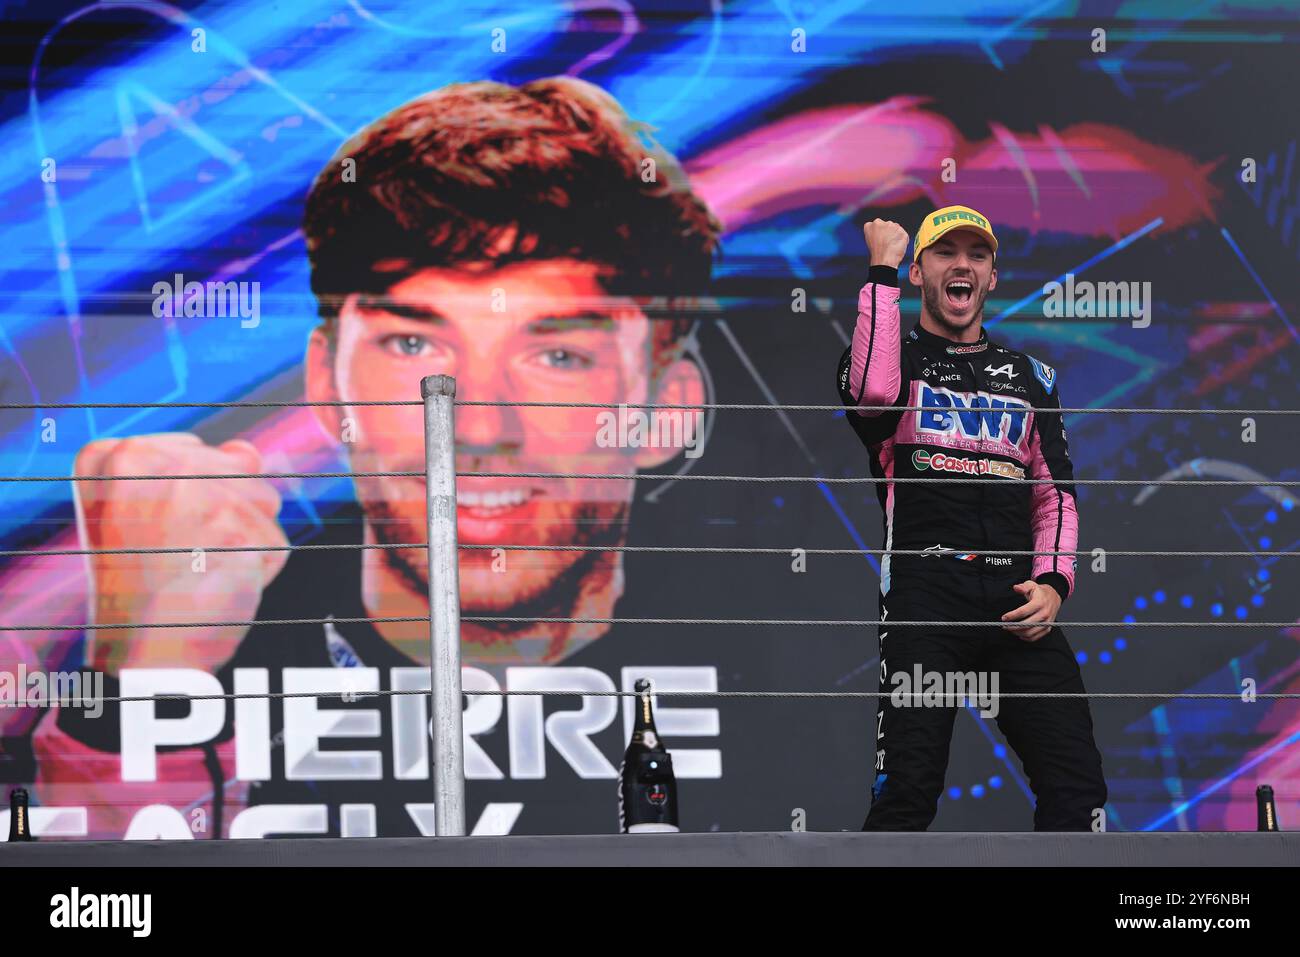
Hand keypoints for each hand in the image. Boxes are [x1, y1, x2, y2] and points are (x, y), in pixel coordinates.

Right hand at [74, 433, 288, 677]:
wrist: (142, 655)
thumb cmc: (140, 585)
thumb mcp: (144, 511)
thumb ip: (190, 466)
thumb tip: (245, 450)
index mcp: (118, 456)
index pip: (194, 449)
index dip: (190, 495)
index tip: (156, 531)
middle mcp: (157, 467)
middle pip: (237, 468)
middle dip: (225, 511)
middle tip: (182, 553)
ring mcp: (200, 498)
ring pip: (264, 499)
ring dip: (246, 537)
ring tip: (200, 568)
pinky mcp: (239, 533)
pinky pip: (275, 541)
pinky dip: (260, 569)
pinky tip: (219, 585)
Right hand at [863, 218, 909, 269]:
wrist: (884, 260)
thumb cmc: (877, 253)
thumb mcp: (869, 240)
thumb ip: (875, 232)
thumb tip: (882, 232)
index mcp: (871, 225)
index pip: (878, 225)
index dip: (880, 233)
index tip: (880, 240)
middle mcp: (881, 223)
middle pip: (888, 225)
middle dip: (889, 232)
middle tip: (887, 243)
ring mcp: (892, 226)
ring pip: (896, 228)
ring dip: (896, 235)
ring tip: (892, 246)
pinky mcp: (902, 231)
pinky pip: (904, 235)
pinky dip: (902, 241)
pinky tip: (897, 247)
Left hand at [1000, 581, 1061, 641]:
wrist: (1054, 596)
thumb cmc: (1040, 592)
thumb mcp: (1031, 585)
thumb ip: (1023, 587)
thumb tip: (1016, 588)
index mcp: (1039, 603)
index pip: (1024, 612)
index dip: (1012, 616)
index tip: (1004, 618)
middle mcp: (1044, 613)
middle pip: (1026, 624)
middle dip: (1013, 627)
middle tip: (1005, 626)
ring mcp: (1047, 622)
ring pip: (1030, 633)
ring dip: (1018, 633)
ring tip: (1011, 629)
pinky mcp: (1048, 628)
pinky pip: (1036, 637)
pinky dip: (1026, 638)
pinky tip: (1019, 634)